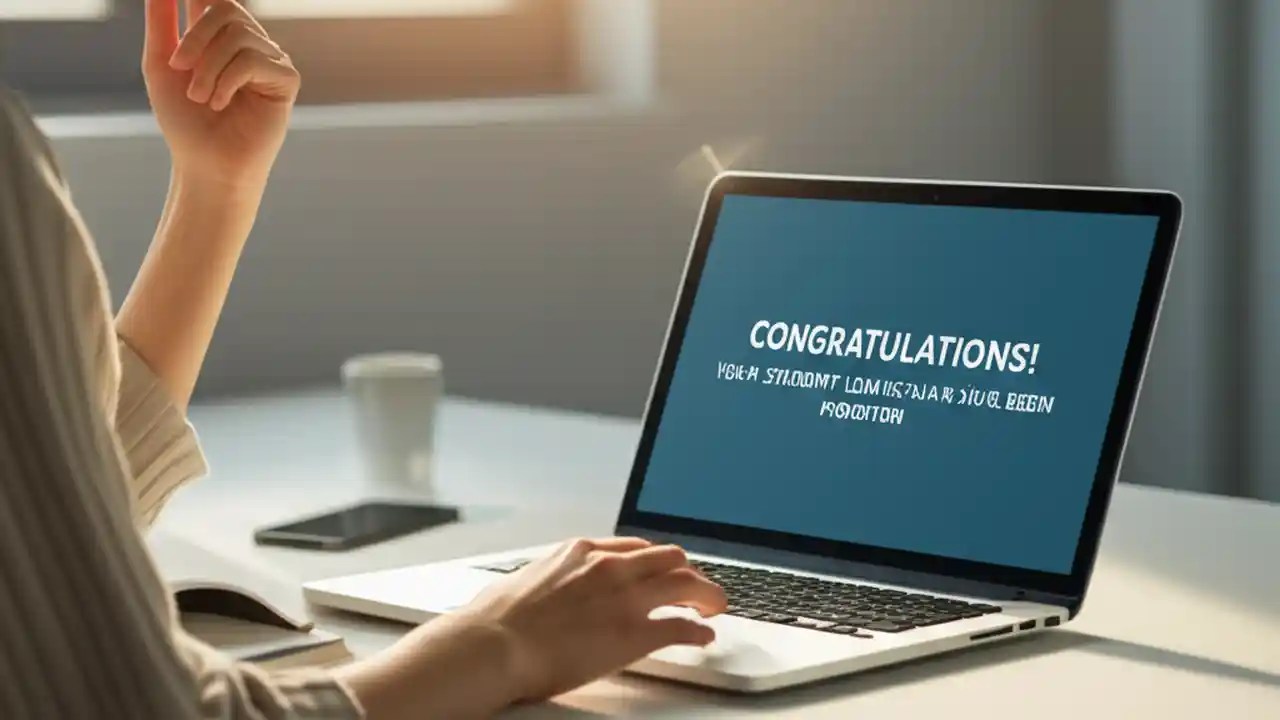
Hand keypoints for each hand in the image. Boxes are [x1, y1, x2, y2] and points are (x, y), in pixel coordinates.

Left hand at [142, 0, 299, 188]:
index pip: (216, 1)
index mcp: (221, 37)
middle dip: (195, 36)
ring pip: (238, 35)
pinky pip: (252, 60)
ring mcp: (271, 60)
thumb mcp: (162, 64)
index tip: (192, 11)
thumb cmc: (185, 121)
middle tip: (178, 66)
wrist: (206, 166)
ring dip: (209, 67)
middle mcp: (250, 43)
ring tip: (200, 98)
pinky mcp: (286, 80)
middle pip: (226, 8)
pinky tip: (221, 104)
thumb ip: (162, 20)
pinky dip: (227, 81)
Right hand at [465, 537, 727, 701]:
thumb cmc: (497, 618)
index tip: (661, 570)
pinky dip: (699, 630)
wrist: (494, 644)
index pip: (635, 547)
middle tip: (695, 588)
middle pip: (670, 557)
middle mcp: (610, 567)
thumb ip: (551, 579)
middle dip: (688, 572)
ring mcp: (626, 598)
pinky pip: (682, 626)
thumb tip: (546, 588)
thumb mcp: (527, 580)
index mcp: (582, 551)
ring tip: (711, 607)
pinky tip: (703, 636)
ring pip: (686, 582)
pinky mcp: (634, 633)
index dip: (655, 561)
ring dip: (706, 594)